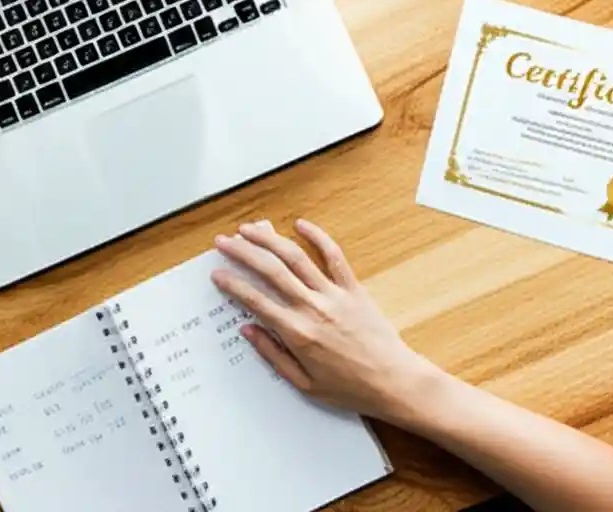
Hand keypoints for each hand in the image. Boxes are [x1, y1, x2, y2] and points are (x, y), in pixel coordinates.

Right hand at [211, 219, 442, 425]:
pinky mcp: (354, 289)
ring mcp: (334, 295)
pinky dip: (318, 237)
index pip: (255, 300)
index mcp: (297, 333)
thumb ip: (273, 354)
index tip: (218, 273)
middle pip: (270, 271)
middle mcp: (312, 308)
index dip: (232, 284)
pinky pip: (334, 256)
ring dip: (270, 240)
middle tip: (224, 241)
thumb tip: (248, 330)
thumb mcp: (304, 384)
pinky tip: (301, 225)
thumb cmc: (351, 388)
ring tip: (250, 229)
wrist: (394, 382)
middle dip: (242, 252)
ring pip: (296, 258)